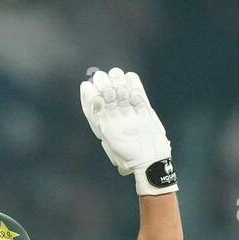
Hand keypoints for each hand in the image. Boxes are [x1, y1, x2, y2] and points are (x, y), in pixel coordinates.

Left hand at [80, 67, 176, 194]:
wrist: (149, 158)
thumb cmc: (129, 154)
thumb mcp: (110, 138)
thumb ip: (102, 119)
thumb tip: (96, 100)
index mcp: (104, 122)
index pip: (93, 102)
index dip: (90, 92)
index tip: (89, 86)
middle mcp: (115, 115)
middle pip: (106, 91)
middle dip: (105, 84)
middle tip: (109, 88)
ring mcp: (129, 111)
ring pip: (120, 88)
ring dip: (118, 81)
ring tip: (120, 87)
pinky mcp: (142, 108)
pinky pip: (136, 90)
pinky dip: (133, 83)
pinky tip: (130, 81)